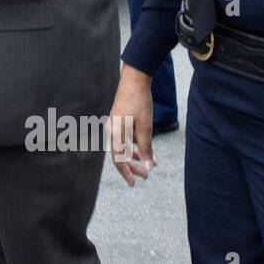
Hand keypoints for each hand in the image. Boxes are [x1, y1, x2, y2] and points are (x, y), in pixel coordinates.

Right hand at [108, 65, 154, 185]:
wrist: (134, 80)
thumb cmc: (139, 102)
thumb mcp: (145, 127)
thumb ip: (146, 148)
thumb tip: (148, 167)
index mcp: (115, 134)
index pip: (118, 160)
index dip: (127, 173)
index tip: (134, 183)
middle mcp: (112, 131)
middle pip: (121, 155)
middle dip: (134, 166)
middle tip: (147, 176)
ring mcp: (115, 125)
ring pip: (125, 147)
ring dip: (138, 156)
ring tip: (151, 164)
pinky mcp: (120, 120)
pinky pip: (127, 138)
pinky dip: (137, 145)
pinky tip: (148, 149)